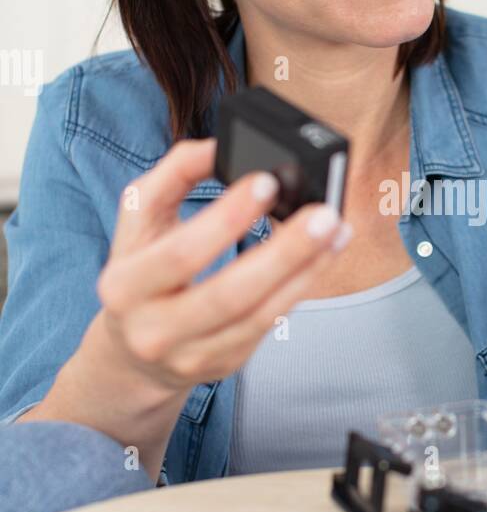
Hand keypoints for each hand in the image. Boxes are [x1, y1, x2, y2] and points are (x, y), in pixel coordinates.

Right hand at [96, 137, 350, 399]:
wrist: (131, 354)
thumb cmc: (141, 269)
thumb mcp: (138, 220)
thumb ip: (173, 175)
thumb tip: (220, 146)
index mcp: (124, 287)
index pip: (179, 254)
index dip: (225, 220)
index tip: (268, 182)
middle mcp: (154, 330)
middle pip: (229, 294)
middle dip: (284, 252)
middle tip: (325, 214)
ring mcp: (192, 355)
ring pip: (259, 315)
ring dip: (306, 269)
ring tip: (337, 230)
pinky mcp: (224, 365)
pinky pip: (270, 325)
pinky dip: (301, 287)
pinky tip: (324, 256)